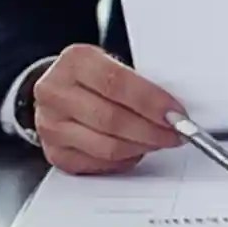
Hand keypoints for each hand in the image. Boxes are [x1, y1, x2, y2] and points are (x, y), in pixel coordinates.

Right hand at [33, 44, 185, 173]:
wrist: (57, 90)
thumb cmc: (93, 77)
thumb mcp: (112, 62)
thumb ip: (138, 82)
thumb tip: (173, 109)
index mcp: (75, 62)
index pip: (116, 83)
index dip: (151, 101)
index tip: (176, 114)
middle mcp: (55, 93)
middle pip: (111, 119)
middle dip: (152, 130)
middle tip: (176, 133)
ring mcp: (50, 126)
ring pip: (106, 147)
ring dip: (141, 147)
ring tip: (160, 141)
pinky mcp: (55, 153)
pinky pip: (98, 164)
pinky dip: (124, 160)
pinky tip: (137, 150)